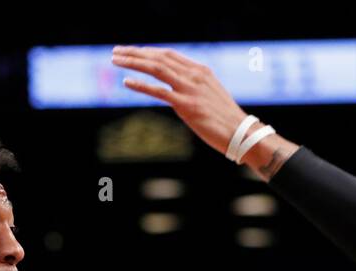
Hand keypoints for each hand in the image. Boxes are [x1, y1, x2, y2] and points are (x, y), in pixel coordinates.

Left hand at [110, 46, 251, 156]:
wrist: (240, 133)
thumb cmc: (224, 118)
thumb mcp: (209, 95)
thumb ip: (193, 87)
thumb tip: (177, 89)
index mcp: (200, 70)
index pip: (169, 54)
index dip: (148, 51)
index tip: (132, 52)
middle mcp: (194, 75)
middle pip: (159, 58)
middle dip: (135, 53)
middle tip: (116, 52)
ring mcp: (189, 89)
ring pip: (156, 69)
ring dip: (133, 63)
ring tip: (115, 61)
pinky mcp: (186, 105)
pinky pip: (159, 92)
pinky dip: (141, 85)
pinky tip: (126, 82)